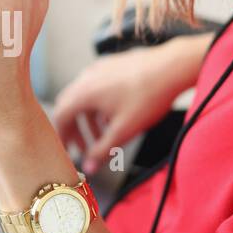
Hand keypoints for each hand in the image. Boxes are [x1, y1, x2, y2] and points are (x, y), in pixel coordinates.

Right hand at [53, 34, 214, 174]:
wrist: (172, 67)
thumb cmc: (149, 96)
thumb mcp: (124, 130)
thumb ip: (102, 151)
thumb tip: (89, 168)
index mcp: (84, 93)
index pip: (60, 117)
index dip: (62, 137)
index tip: (67, 151)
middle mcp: (86, 78)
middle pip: (70, 106)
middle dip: (75, 129)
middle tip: (84, 147)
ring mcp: (99, 68)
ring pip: (85, 97)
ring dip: (89, 118)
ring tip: (103, 135)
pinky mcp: (112, 65)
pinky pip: (97, 87)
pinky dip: (98, 105)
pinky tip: (115, 115)